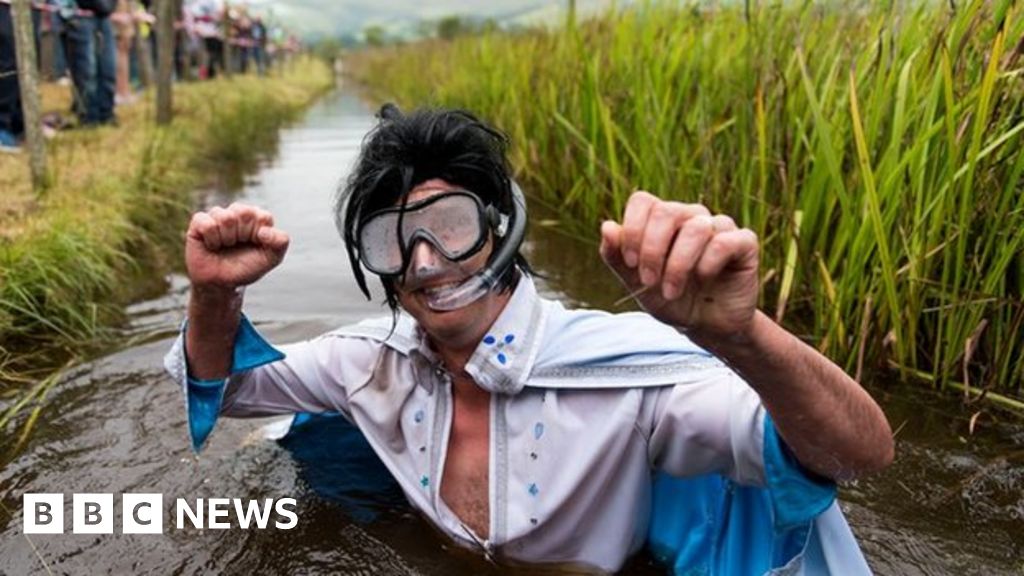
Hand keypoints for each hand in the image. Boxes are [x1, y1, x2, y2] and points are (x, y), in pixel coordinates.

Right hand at [185, 203, 288, 290]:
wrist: (222, 284)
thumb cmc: (246, 268)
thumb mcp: (271, 258)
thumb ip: (280, 242)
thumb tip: (264, 231)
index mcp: (257, 217)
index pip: (263, 216)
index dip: (259, 235)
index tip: (254, 245)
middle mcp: (237, 212)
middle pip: (244, 213)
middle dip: (243, 235)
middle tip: (237, 246)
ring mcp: (218, 215)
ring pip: (225, 217)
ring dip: (227, 238)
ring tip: (225, 246)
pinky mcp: (199, 221)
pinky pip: (207, 223)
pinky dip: (211, 239)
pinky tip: (212, 245)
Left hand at [599, 191, 758, 337]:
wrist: (706, 326)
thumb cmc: (671, 300)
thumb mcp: (635, 284)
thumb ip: (617, 257)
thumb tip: (607, 226)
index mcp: (662, 220)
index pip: (643, 201)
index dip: (633, 229)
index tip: (630, 263)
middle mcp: (691, 217)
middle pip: (667, 211)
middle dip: (652, 250)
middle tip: (649, 281)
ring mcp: (718, 227)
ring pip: (696, 228)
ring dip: (678, 264)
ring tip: (673, 291)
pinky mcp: (743, 243)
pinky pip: (724, 242)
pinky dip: (708, 264)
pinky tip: (704, 279)